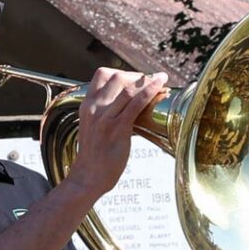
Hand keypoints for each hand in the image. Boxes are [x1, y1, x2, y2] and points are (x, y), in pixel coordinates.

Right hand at [68, 68, 168, 196]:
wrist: (87, 177)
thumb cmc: (94, 156)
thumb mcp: (93, 128)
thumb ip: (104, 114)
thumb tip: (126, 106)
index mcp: (86, 106)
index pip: (101, 74)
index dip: (121, 72)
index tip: (133, 80)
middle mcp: (94, 108)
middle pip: (117, 77)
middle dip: (136, 77)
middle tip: (148, 84)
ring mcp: (105, 118)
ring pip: (128, 88)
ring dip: (148, 81)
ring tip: (160, 81)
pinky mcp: (117, 129)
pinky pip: (136, 103)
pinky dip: (151, 91)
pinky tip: (162, 85)